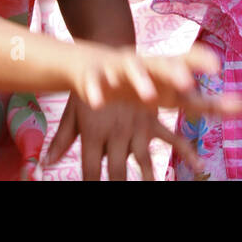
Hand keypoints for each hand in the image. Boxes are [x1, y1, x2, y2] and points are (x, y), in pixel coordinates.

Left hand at [45, 94, 196, 180]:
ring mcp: (136, 125)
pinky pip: (172, 138)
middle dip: (116, 186)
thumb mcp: (71, 110)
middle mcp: (115, 131)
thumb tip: (44, 164)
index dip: (91, 184)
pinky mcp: (153, 118)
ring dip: (147, 179)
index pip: (90, 170)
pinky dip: (187, 153)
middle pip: (115, 171)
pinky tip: (198, 169)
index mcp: (92, 131)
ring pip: (143, 160)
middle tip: (118, 190)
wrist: (107, 51)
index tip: (93, 189)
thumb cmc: (86, 85)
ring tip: (150, 189)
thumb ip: (61, 140)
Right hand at [70, 41, 241, 121]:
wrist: (94, 64)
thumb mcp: (174, 96)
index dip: (200, 62)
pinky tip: (98, 101)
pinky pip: (95, 84)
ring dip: (140, 81)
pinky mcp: (95, 77)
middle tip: (187, 81)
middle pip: (161, 65)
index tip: (218, 66)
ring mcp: (119, 69)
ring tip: (149, 96)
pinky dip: (96, 91)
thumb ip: (207, 104)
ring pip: (131, 71)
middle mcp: (144, 66)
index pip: (186, 63)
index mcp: (164, 71)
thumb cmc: (144, 84)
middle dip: (174, 72)